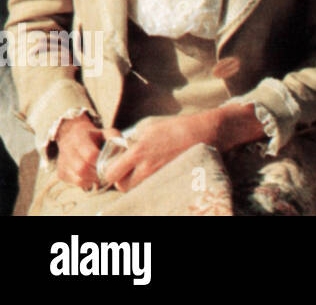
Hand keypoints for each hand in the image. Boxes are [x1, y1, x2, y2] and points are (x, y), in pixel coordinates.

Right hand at [54, 114, 114, 190]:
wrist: (72, 136)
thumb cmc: (95, 136)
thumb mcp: (107, 132)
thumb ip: (116, 139)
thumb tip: (123, 153)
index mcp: (79, 138)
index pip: (90, 154)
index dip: (101, 162)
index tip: (109, 163)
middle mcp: (67, 150)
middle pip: (82, 169)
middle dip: (98, 172)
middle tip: (107, 171)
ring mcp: (62, 163)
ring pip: (79, 178)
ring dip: (94, 178)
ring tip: (101, 173)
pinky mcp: (61, 174)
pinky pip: (76, 183)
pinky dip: (87, 181)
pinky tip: (92, 175)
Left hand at [100, 114, 217, 192]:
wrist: (204, 133)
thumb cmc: (177, 127)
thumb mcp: (149, 126)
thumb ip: (132, 141)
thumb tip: (123, 149)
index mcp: (138, 152)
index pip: (111, 173)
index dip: (110, 170)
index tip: (114, 165)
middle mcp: (146, 168)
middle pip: (122, 186)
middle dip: (122, 180)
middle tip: (128, 170)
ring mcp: (158, 177)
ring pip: (136, 189)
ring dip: (136, 183)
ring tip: (144, 171)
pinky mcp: (169, 181)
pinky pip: (151, 188)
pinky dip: (150, 183)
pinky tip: (157, 172)